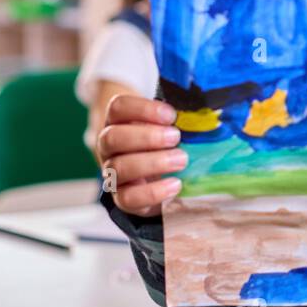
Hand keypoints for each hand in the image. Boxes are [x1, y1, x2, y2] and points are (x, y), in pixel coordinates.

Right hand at [97, 95, 187, 217]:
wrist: (157, 178)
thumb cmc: (165, 144)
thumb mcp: (168, 127)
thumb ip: (176, 121)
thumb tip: (198, 117)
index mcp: (118, 122)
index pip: (118, 107)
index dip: (143, 109)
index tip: (171, 116)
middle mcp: (108, 147)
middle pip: (112, 137)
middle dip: (147, 137)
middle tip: (176, 137)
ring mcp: (111, 173)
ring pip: (118, 167)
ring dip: (152, 163)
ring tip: (181, 160)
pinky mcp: (121, 198)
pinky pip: (128, 197)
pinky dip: (153, 192)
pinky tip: (175, 184)